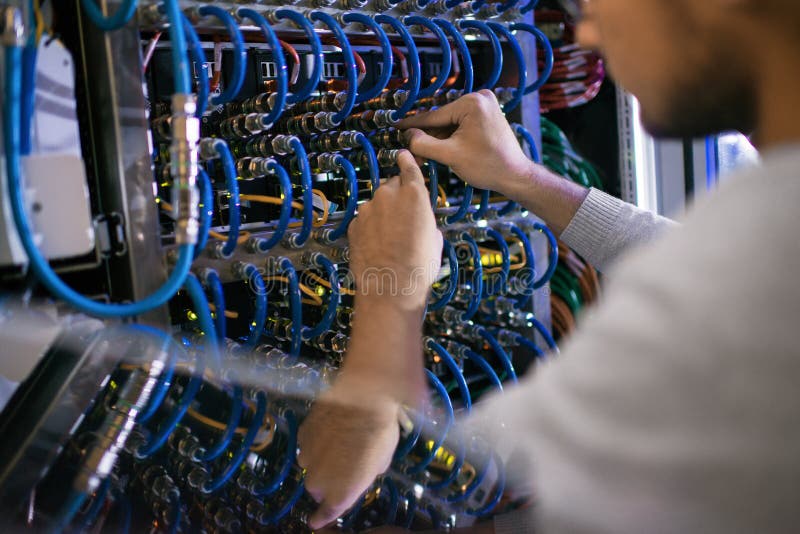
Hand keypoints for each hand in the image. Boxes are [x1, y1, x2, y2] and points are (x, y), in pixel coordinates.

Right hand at [298, 375, 400, 529]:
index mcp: (341, 493)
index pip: (327, 514)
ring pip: (309, 466)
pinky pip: (306, 445)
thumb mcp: (381, 460)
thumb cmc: (379, 432)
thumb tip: (362, 469)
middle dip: (327, 482)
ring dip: (320, 461)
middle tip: (342, 466)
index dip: (322, 517)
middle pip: (318, 489)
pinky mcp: (301, 436)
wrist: (362, 398)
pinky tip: (329, 429)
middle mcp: (319, 481)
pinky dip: (315, 442)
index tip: (316, 521)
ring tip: (337, 443)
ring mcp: (307, 457)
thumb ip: (366, 473)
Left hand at [348, 150, 442, 310]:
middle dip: (398, 194)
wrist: (390, 287)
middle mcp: (389, 195)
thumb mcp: (435, 240)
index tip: (404, 155)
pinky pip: (365, 218)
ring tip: (391, 236)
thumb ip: (427, 221)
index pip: (409, 166)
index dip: (407, 161)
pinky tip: (378, 244)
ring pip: (377, 202)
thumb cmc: (419, 266)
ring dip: (383, 212)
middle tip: (404, 216)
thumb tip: (423, 223)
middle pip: (392, 184)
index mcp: (414, 194)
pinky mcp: (354, 224)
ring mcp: (368, 209)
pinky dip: (370, 226)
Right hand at [400, 90, 532, 196]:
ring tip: (424, 156)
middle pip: (442, 119)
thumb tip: (407, 136)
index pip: (434, 116)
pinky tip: (440, 150)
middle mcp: (479, 98)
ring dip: (438, 139)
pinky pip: (461, 125)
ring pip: (450, 123)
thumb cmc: (488, 166)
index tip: (394, 126)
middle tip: (410, 151)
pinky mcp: (487, 115)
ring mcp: (485, 105)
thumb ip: (424, 144)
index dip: (412, 125)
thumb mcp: (450, 155)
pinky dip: (450, 138)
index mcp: (471, 103)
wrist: (515, 175)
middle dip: (427, 137)